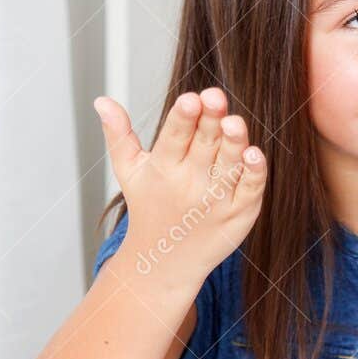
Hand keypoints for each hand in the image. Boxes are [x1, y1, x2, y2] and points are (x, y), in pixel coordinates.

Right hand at [94, 88, 266, 279]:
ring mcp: (216, 200)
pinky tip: (255, 154)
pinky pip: (249, 190)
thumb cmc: (149, 207)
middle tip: (215, 97)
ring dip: (233, 143)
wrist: (166, 261)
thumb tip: (102, 100)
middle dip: (210, 120)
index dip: (182, 118)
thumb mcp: (129, 171)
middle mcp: (190, 183)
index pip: (173, 138)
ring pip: (228, 165)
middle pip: (203, 145)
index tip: (190, 99)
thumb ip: (119, 134)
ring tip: (234, 123)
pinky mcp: (239, 213)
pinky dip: (253, 174)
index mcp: (162, 168)